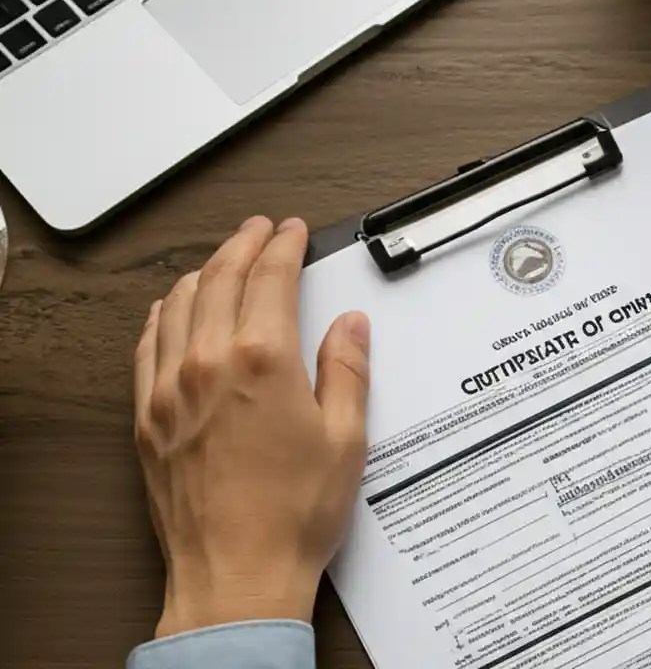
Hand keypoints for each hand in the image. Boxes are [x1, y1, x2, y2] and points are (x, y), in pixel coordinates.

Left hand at [134, 217, 371, 637]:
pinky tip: (174, 309)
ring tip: (224, 259)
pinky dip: (164, 313)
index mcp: (263, 361)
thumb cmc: (293, 514)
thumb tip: (350, 326)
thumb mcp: (346, 438)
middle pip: (223, 279)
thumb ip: (347, 370)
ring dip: (206, 270)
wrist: (237, 573)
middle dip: (244, 245)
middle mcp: (209, 364)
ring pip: (181, 304)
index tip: (294, 232)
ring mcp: (170, 388)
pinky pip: (147, 345)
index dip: (285, 246)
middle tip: (261, 230)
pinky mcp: (147, 417)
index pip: (271, 279)